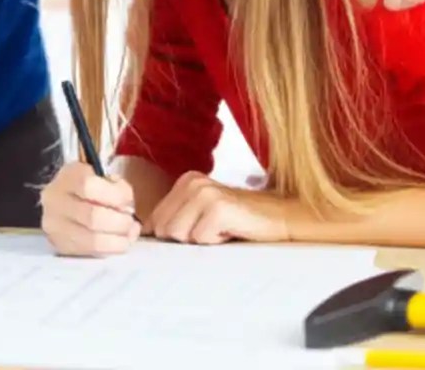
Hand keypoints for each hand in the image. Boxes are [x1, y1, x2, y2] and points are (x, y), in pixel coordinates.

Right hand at [41, 162, 140, 256]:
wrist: (64, 202)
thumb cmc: (90, 188)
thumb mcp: (102, 176)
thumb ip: (116, 187)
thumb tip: (127, 209)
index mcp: (68, 176)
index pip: (89, 186)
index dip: (115, 196)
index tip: (128, 202)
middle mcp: (55, 200)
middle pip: (92, 217)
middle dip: (120, 222)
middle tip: (129, 221)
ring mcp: (55, 226)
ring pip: (93, 240)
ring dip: (118, 239)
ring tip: (128, 232)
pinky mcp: (61, 246)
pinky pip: (92, 253)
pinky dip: (112, 249)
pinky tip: (119, 241)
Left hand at [148, 172, 289, 244]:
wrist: (282, 217)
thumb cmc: (242, 221)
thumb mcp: (203, 214)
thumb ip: (176, 219)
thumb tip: (142, 235)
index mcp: (185, 182)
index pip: (154, 220)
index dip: (173, 236)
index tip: (197, 232)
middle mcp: (192, 182)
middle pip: (164, 230)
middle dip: (186, 239)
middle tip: (213, 230)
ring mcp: (205, 193)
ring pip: (178, 235)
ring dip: (201, 241)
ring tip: (221, 230)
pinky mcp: (218, 208)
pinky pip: (200, 239)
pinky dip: (216, 242)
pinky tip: (231, 231)